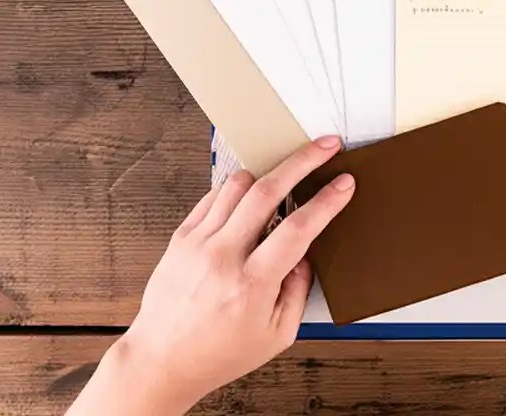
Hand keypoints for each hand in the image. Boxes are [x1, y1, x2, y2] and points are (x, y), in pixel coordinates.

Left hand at [68, 136, 353, 415]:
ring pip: (237, 186)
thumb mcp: (276, 334)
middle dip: (302, 161)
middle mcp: (223, 257)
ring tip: (286, 175)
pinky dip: (236, 190)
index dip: (327, 201)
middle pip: (268, 190)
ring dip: (267, 174)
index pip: (298, 228)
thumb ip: (298, 290)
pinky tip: (250, 198)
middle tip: (324, 146)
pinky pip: (213, 197)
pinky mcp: (181, 238)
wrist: (162, 360)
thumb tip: (306, 253)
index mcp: (252, 283)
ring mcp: (198, 244)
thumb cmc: (219, 352)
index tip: (344, 184)